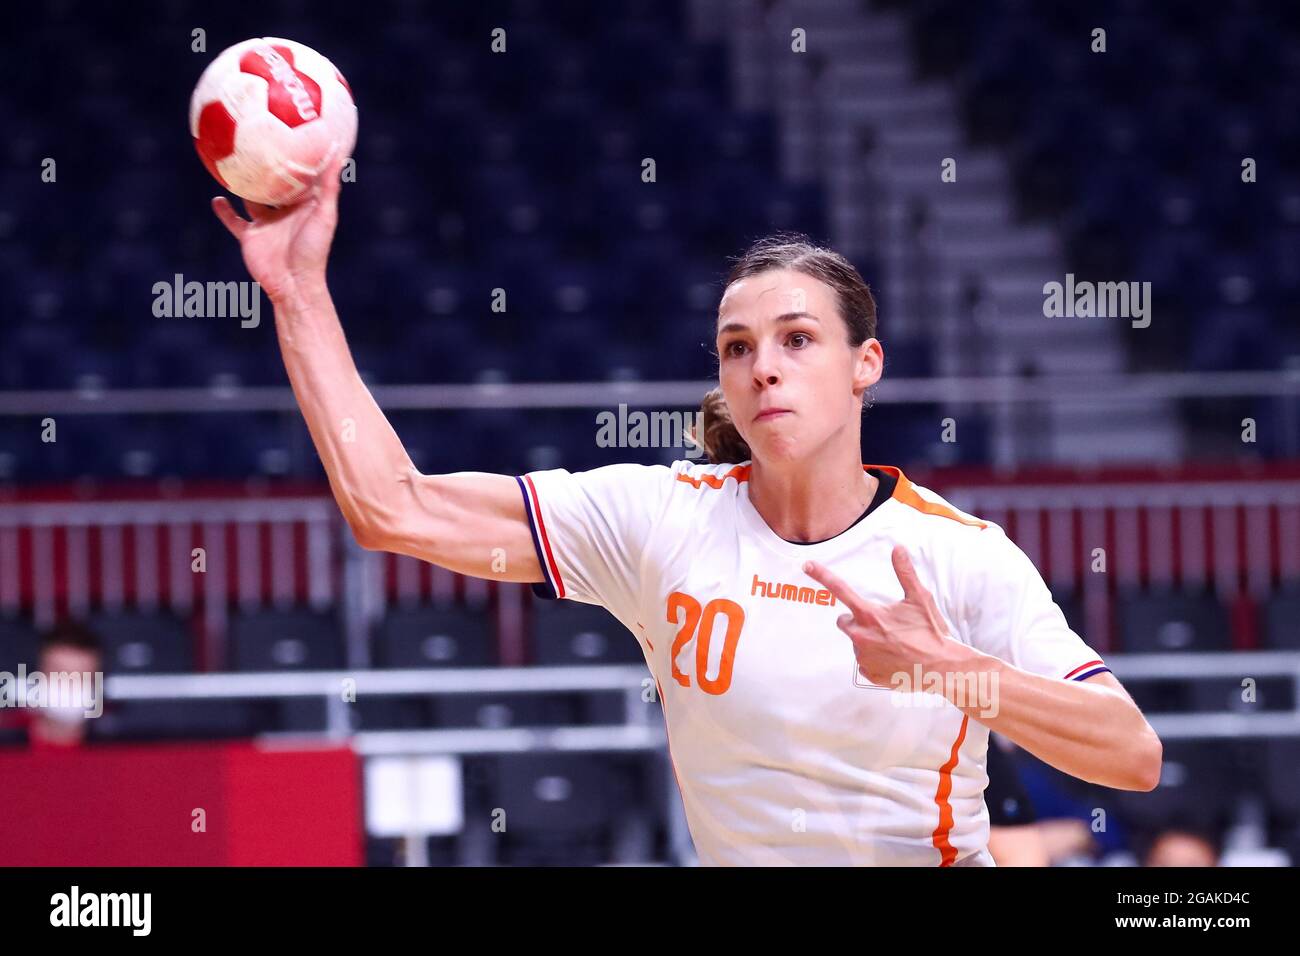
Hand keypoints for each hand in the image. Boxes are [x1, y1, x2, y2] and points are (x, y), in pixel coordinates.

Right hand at [210, 149, 346, 302]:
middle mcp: (284, 211)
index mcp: (304, 205)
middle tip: (258, 142)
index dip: (300, 159)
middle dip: (268, 168)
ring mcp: (266, 223)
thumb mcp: (324, 215)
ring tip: (231, 165)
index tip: (298, 136)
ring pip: (251, 198)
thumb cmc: (313, 250)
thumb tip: (337, 154)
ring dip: (243, 185)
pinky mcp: (250, 236)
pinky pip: (233, 220)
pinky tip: (215, 197)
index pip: (302, 177)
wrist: (292, 283)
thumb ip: (328, 187)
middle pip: (274, 184)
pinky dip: (224, 210)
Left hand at [803, 545, 970, 687]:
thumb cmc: (931, 632)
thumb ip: (905, 573)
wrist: (942, 669)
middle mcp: (861, 637)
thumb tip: (898, 549)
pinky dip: (875, 658)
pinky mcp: (868, 673)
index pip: (840, 590)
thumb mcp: (920, 599)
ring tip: (895, 643)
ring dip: (869, 640)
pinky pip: (864, 661)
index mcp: (870, 615)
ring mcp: (863, 657)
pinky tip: (894, 658)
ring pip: (857, 642)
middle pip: (845, 621)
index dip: (822, 575)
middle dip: (857, 620)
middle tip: (883, 623)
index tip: (806, 565)